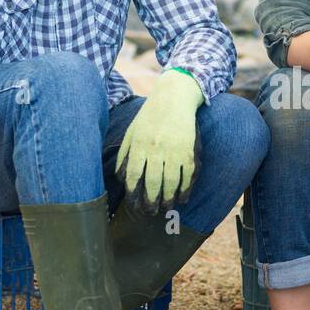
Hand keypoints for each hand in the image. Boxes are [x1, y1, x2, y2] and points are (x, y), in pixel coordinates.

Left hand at [115, 68, 205, 213]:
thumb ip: (125, 154)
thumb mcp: (132, 131)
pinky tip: (182, 198)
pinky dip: (186, 189)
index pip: (135, 175)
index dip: (134, 192)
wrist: (175, 98)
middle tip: (151, 212)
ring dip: (168, 198)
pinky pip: (188, 175)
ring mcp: (175, 150)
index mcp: (140, 144)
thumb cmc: (150, 115)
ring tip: (166, 207)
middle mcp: (156, 149)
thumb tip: (120, 178)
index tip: (134, 204)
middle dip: (151, 200)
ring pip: (171, 181)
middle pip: (153, 182)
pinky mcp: (189, 150)